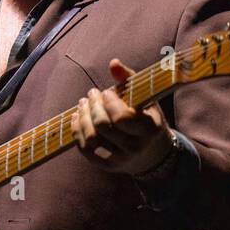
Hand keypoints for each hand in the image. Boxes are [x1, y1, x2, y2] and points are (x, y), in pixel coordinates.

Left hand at [70, 58, 173, 174]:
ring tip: (82, 104)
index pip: (121, 117)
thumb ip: (129, 80)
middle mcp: (135, 147)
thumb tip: (113, 62)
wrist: (153, 154)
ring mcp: (120, 159)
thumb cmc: (147, 118)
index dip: (109, 102)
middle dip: (93, 106)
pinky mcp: (107, 166)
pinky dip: (77, 132)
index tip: (106, 92)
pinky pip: (85, 150)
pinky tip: (76, 118)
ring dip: (81, 118)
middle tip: (91, 94)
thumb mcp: (145, 99)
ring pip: (91, 139)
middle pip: (102, 126)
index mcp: (148, 129)